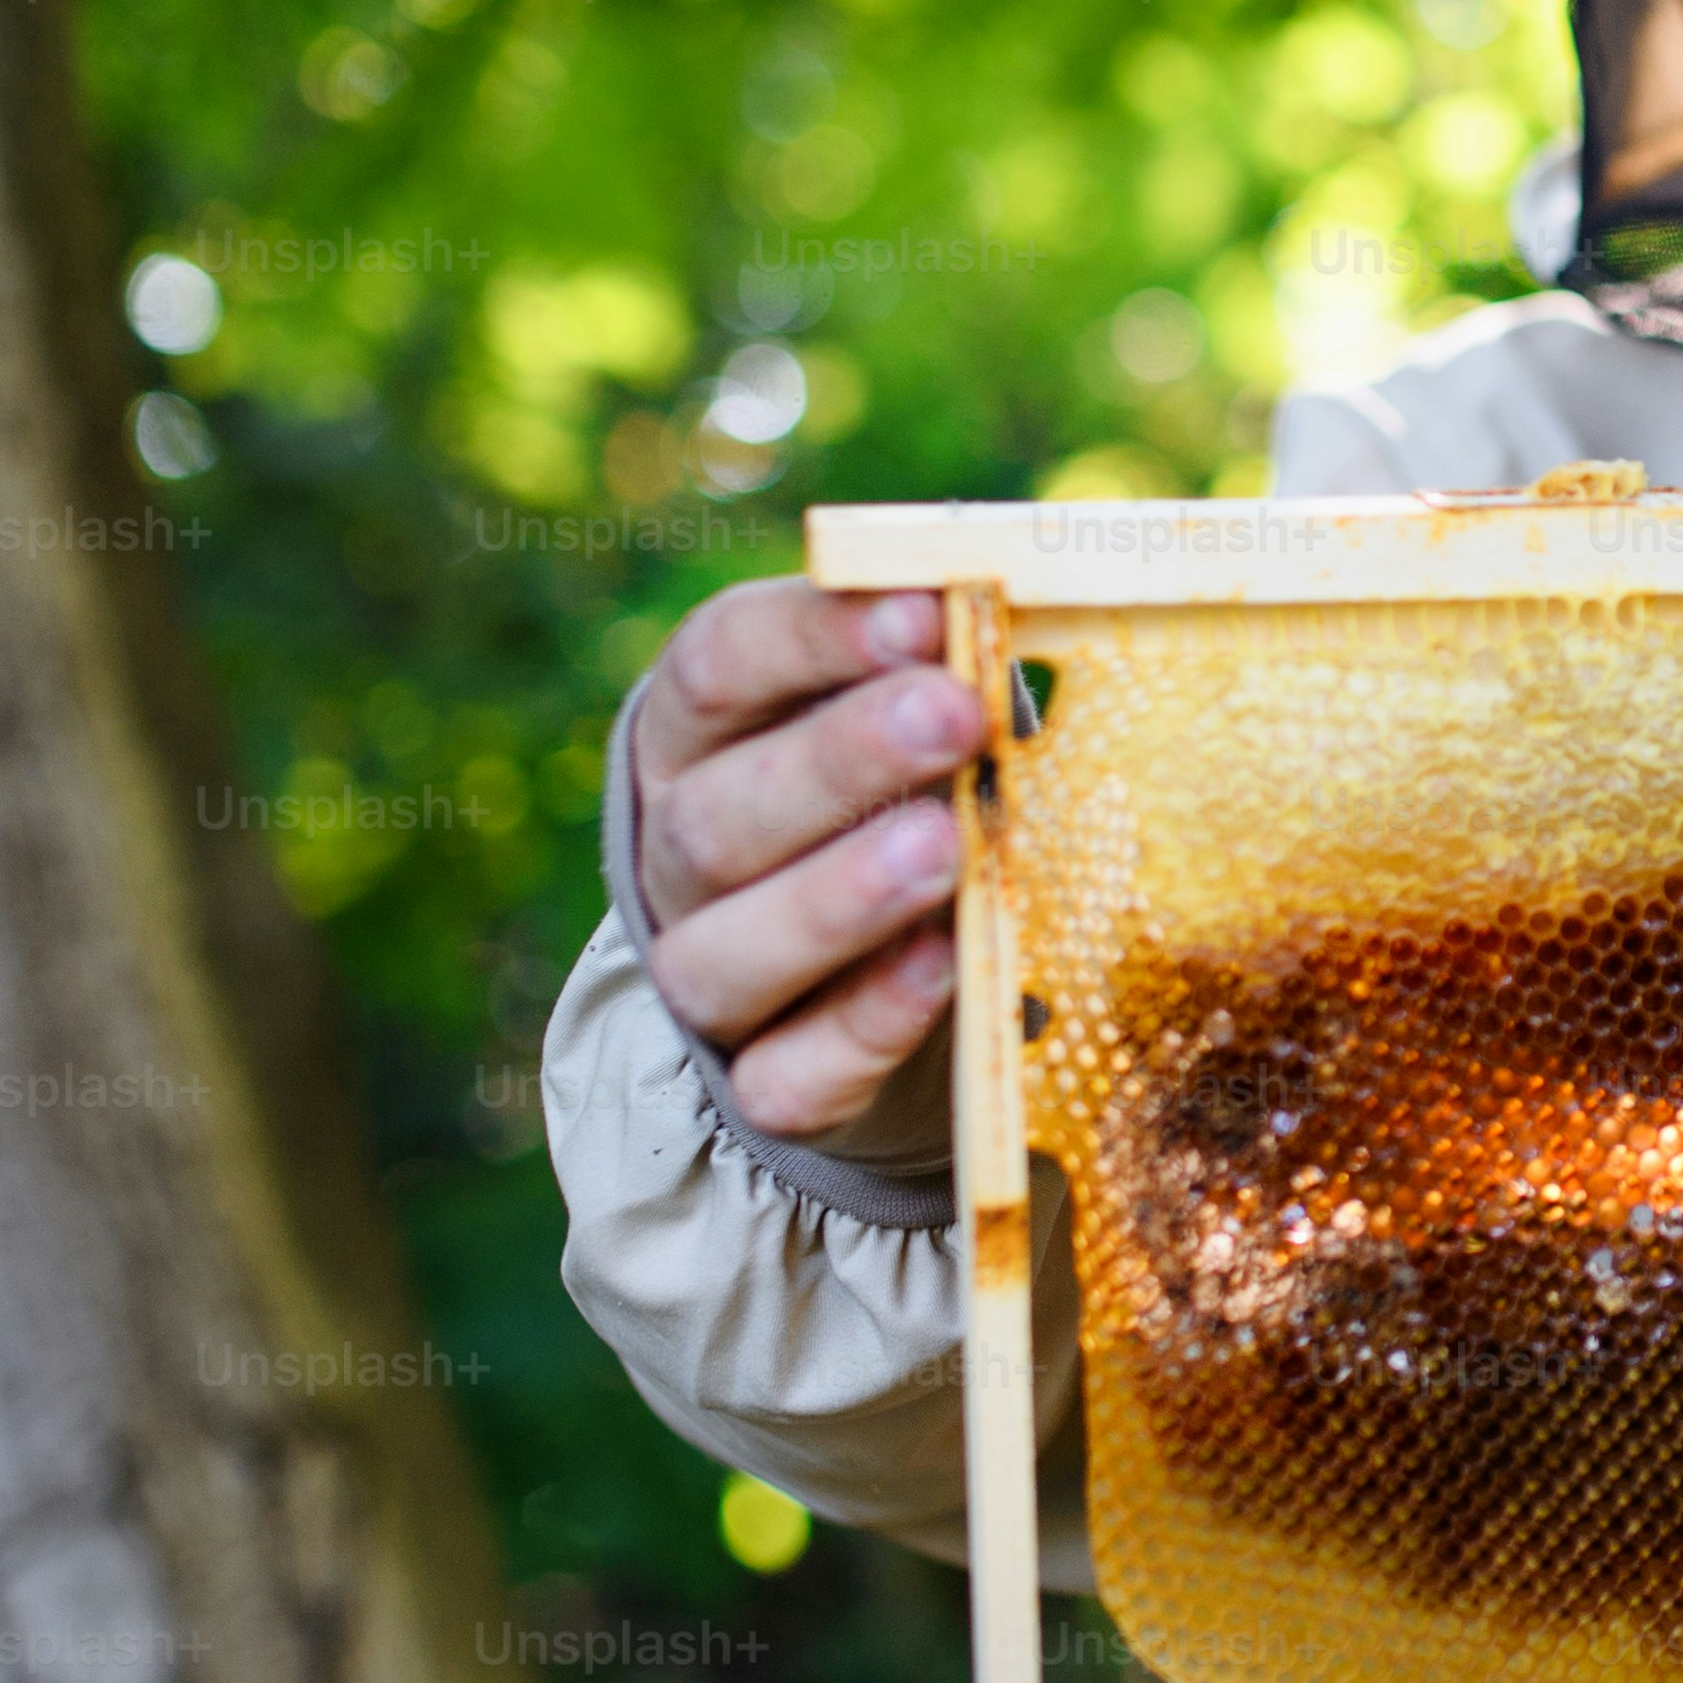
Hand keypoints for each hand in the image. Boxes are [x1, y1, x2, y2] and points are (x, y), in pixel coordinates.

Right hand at [627, 582, 987, 1137]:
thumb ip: (939, 666)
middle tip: (953, 716)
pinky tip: (942, 968)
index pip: (716, 665)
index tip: (925, 614)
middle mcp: (681, 856)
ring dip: (837, 899)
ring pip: (726, 952)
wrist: (877, 974)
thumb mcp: (909, 712)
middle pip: (720, 812)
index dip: (811, 637)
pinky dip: (863, 1025)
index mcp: (700, 735)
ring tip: (944, 848)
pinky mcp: (763, 1084)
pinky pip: (788, 1076)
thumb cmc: (904, 795)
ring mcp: (711, 977)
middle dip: (839, 762)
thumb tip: (1001, 597)